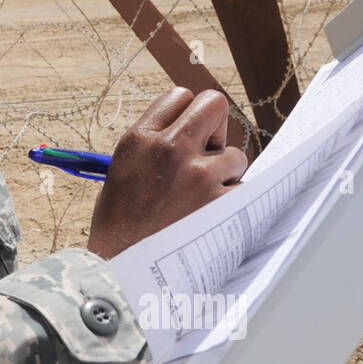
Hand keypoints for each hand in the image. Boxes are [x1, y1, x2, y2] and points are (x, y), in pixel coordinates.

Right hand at [87, 87, 247, 258]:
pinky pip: (243, 188)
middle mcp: (171, 149)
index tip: (186, 134)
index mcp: (141, 138)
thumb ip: (154, 145)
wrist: (122, 267)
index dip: (186, 114)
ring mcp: (199, 175)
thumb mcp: (123, 169)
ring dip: (225, 173)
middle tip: (207, 150)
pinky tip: (210, 217)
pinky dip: (232, 202)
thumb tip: (190, 133)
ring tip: (201, 198)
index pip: (180, 96)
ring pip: (236, 153)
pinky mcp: (221, 203)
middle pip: (215, 104)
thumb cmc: (119, 222)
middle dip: (215, 125)